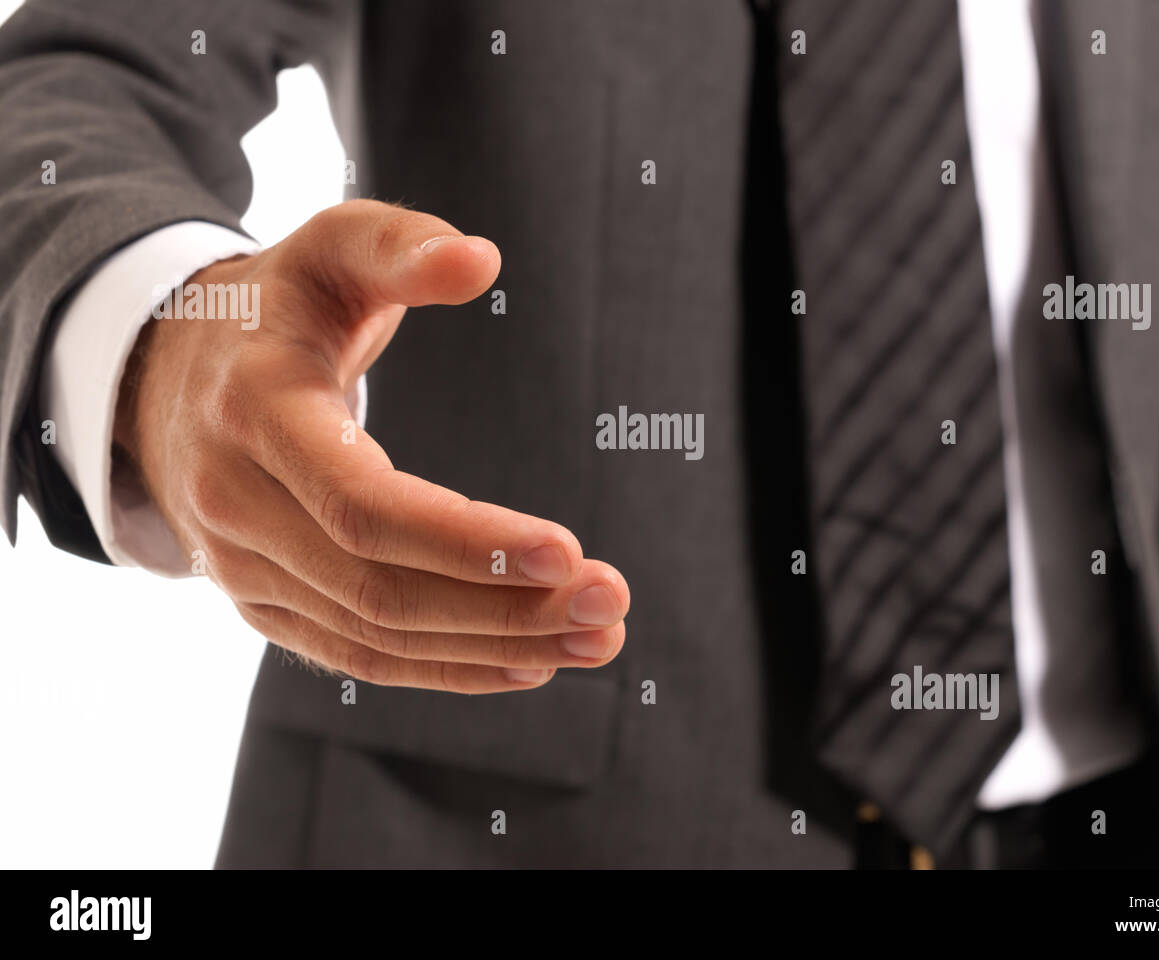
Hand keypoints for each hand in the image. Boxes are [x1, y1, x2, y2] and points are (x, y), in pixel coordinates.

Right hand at [113, 200, 628, 692]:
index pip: (364, 505)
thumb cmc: (277, 308)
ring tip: (597, 637)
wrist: (168, 378)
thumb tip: (480, 260)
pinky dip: (448, 667)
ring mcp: (241, 567)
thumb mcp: (329, 248)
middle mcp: (235, 504)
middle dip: (507, 606)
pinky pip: (359, 656)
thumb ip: (401, 245)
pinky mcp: (263, 605)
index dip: (465, 540)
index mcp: (255, 412)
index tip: (568, 551)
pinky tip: (529, 661)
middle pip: (380, 588)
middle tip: (613, 603)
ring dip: (496, 645)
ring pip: (378, 635)